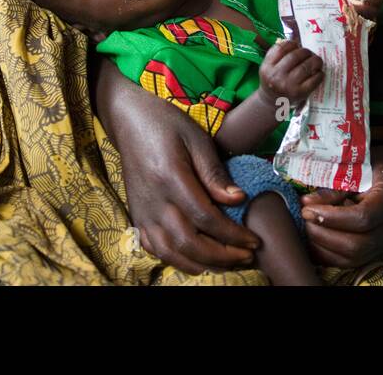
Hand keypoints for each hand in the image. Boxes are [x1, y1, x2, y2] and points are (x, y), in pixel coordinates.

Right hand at [99, 65, 259, 273]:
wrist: (129, 120)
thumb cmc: (166, 123)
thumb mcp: (196, 138)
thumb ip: (214, 172)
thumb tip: (238, 199)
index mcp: (170, 178)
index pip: (206, 219)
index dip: (233, 235)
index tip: (254, 240)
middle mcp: (153, 201)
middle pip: (189, 243)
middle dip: (222, 256)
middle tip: (247, 256)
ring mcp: (142, 211)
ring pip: (171, 252)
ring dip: (202, 264)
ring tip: (228, 262)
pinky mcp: (137, 216)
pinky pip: (155, 248)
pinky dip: (177, 260)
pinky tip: (198, 260)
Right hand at [258, 38, 322, 107]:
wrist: (272, 102)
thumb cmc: (273, 80)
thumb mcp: (269, 67)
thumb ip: (279, 54)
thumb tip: (297, 41)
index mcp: (267, 67)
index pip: (281, 48)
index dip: (292, 44)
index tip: (296, 45)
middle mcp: (276, 76)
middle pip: (295, 55)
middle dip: (305, 52)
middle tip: (309, 53)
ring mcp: (288, 85)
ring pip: (306, 66)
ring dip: (315, 60)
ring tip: (316, 61)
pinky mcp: (300, 93)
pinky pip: (314, 79)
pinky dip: (319, 73)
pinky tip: (318, 72)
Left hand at [299, 159, 382, 266]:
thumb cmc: (370, 166)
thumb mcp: (354, 167)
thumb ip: (333, 186)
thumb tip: (306, 203)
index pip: (362, 218)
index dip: (332, 217)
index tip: (307, 209)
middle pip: (356, 245)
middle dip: (323, 234)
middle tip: (304, 217)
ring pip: (351, 258)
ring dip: (321, 245)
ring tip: (306, 226)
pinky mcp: (372, 252)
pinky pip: (347, 263)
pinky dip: (325, 254)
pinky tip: (312, 238)